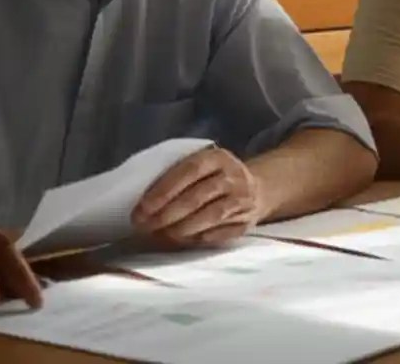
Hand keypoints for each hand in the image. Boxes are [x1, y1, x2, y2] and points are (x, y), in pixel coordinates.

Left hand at [132, 147, 263, 247]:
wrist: (258, 188)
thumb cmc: (215, 177)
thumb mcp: (202, 163)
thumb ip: (178, 173)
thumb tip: (144, 201)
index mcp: (217, 158)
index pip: (188, 171)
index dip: (163, 190)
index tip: (142, 208)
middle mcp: (233, 177)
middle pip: (197, 197)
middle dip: (166, 214)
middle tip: (144, 226)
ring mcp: (243, 201)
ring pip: (209, 217)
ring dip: (180, 229)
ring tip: (159, 235)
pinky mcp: (246, 223)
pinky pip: (219, 234)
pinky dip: (197, 239)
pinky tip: (180, 241)